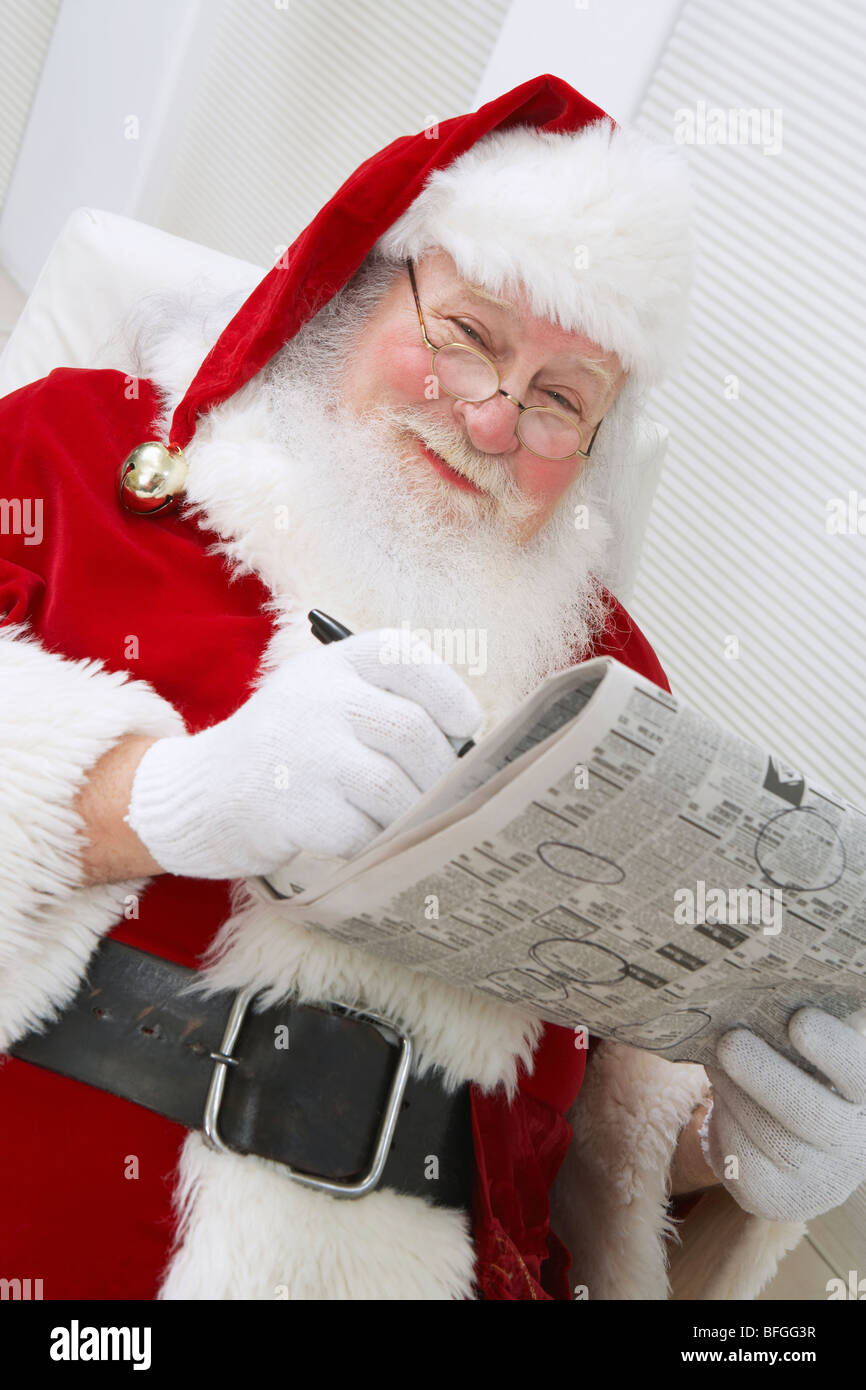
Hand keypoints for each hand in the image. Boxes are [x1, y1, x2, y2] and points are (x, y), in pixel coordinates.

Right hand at [126, 628, 481, 878]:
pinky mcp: (293, 808)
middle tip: (436, 795)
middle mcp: (318, 696)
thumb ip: (387, 705)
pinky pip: (364, 832)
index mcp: (334, 662)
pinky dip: (371, 843)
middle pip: (413, 732)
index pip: (408, 658)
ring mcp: (304, 751)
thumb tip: (470, 751)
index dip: (450, 696)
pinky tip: (354, 838)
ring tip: (394, 820)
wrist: (200, 794)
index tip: (463, 729)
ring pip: (395, 789)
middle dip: (438, 774)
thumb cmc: (286, 749)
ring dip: (407, 815)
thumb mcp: (325, 697)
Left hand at [700, 1008, 865, 1221]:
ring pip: (773, 1140)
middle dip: (767, 1077)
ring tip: (717, 1059)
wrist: (788, 1138)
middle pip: (814, 1116)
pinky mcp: (777, 1199)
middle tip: (730, 1041)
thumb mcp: (808, 1053)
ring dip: (737, 1094)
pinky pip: (744, 1164)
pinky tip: (722, 1096)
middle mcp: (853, 1144)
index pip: (859, 1074)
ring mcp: (819, 1179)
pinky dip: (726, 1124)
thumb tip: (758, 993)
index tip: (799, 1020)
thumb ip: (798, 1027)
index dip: (834, 1050)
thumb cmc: (799, 1074)